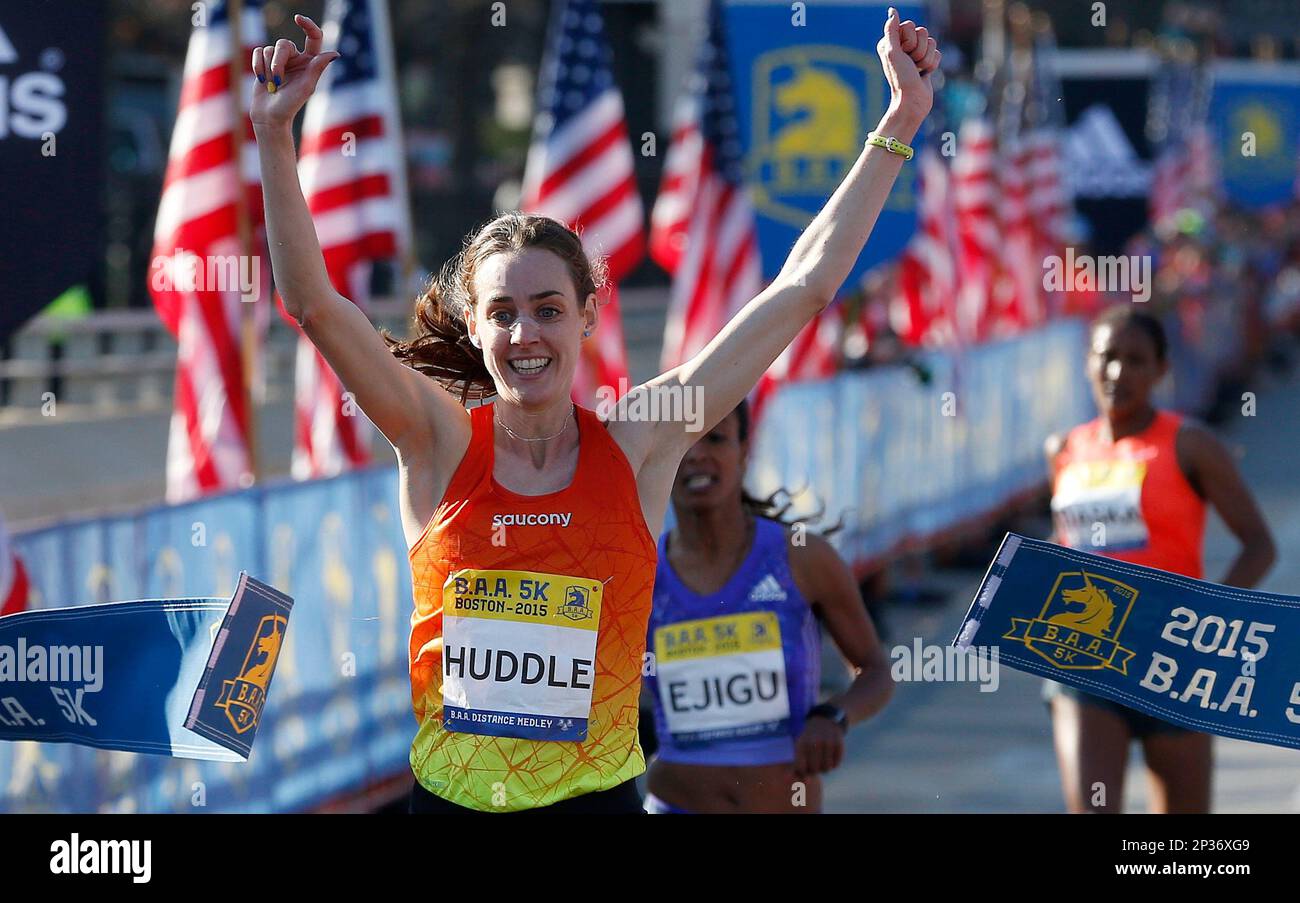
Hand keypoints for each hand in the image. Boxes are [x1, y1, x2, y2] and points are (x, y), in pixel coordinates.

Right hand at [250, 14, 338, 129]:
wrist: (270, 116)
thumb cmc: (291, 104)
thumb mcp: (307, 87)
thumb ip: (317, 67)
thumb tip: (335, 53)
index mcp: (310, 62)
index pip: (314, 37)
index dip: (308, 25)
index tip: (298, 18)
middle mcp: (296, 57)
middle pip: (284, 44)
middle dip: (278, 62)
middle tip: (278, 80)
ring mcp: (279, 59)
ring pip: (269, 49)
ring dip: (267, 68)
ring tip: (271, 84)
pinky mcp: (263, 62)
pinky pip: (258, 52)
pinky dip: (257, 66)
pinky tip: (262, 80)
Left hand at [793, 715, 845, 776]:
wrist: (825, 721)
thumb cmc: (809, 740)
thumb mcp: (800, 748)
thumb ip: (797, 767)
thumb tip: (799, 782)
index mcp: (801, 744)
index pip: (802, 769)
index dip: (805, 771)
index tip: (806, 766)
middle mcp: (814, 743)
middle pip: (815, 770)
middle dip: (815, 769)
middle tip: (816, 761)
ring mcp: (827, 742)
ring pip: (827, 769)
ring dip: (825, 767)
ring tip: (823, 758)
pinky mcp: (838, 744)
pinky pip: (836, 765)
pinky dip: (834, 763)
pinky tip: (831, 754)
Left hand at [875, 7, 940, 128]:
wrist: (912, 101)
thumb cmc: (901, 79)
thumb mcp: (892, 52)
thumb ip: (891, 30)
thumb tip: (892, 11)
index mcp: (891, 41)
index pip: (909, 25)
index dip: (909, 40)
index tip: (903, 55)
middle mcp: (902, 46)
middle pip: (923, 32)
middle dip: (919, 50)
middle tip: (911, 65)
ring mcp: (914, 54)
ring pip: (932, 42)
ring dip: (925, 59)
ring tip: (917, 71)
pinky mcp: (926, 62)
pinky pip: (937, 53)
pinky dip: (932, 65)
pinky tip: (923, 74)